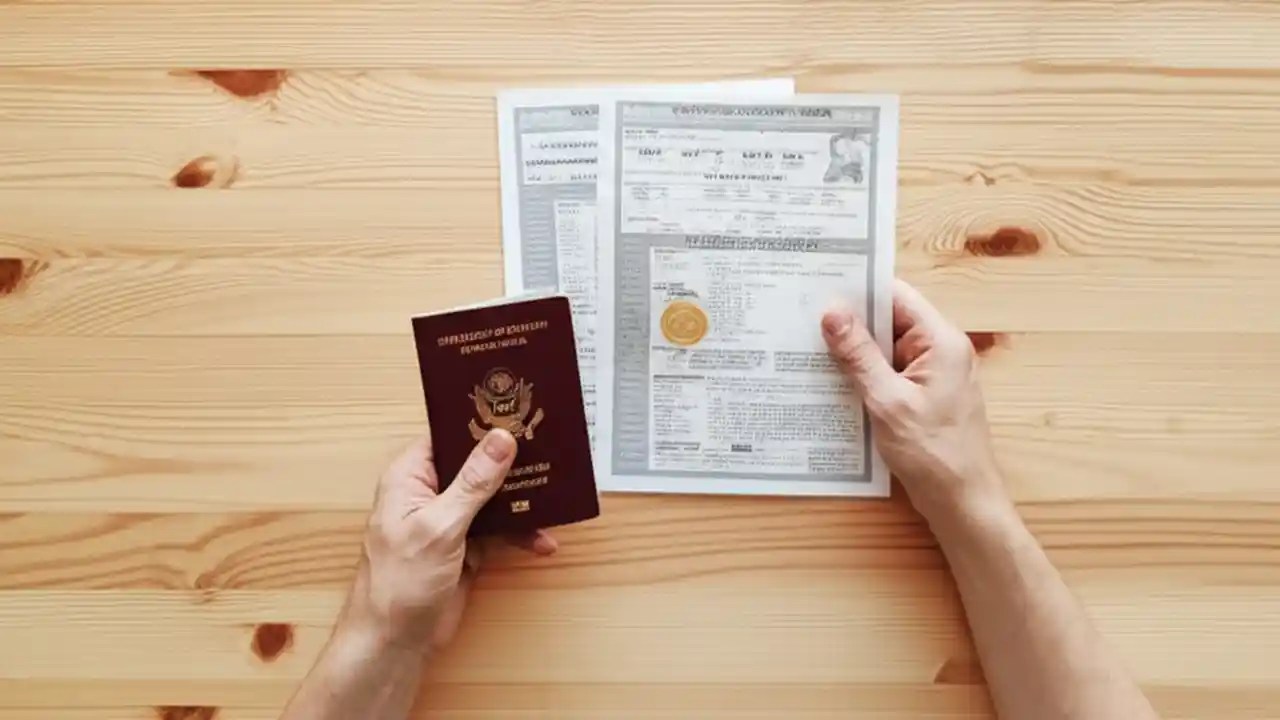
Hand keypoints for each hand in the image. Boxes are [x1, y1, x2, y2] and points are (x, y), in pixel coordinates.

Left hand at [338, 429, 557, 655]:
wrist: (394, 644)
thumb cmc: (398, 584)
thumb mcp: (440, 526)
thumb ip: (473, 483)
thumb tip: (500, 439)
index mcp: (410, 477)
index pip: (448, 435)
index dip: (479, 423)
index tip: (516, 412)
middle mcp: (429, 493)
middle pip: (476, 464)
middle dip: (510, 462)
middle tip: (548, 449)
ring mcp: (449, 521)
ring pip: (492, 497)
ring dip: (521, 500)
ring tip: (554, 497)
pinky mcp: (465, 547)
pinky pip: (499, 530)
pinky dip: (520, 534)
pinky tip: (542, 542)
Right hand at [821, 280, 1009, 526]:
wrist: (964, 501)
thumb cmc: (933, 453)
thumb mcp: (888, 401)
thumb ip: (859, 356)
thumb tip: (832, 313)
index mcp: (940, 341)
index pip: (897, 296)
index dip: (859, 289)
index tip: (819, 286)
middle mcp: (940, 350)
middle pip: (890, 320)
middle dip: (850, 321)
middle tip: (804, 317)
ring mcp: (932, 374)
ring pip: (886, 348)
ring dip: (854, 351)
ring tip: (808, 346)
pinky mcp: (923, 396)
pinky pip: (889, 372)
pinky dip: (864, 374)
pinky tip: (832, 380)